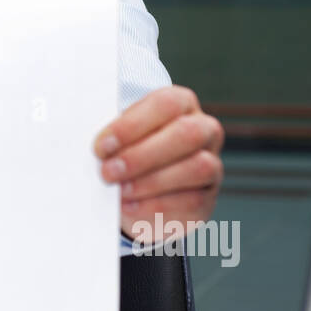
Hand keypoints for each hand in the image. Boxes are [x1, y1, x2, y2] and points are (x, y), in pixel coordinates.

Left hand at [93, 85, 223, 240]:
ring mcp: (212, 163)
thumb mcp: (121, 139)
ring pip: (197, 167)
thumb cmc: (129, 153)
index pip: (165, 104)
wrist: (143, 192)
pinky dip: (157, 205)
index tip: (102, 146)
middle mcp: (204, 129)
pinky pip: (191, 201)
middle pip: (186, 134)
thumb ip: (114, 138)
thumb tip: (98, 149)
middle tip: (108, 171)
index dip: (132, 125)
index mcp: (181, 103)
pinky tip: (131, 206)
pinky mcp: (208, 197)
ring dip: (152, 181)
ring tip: (120, 191)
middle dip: (142, 155)